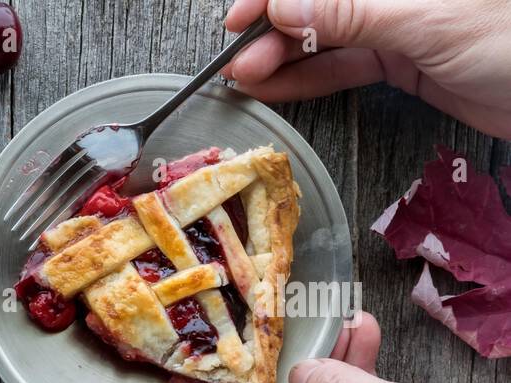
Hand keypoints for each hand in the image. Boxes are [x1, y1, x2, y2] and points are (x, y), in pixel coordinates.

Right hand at [223, 0, 510, 137]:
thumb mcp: (429, 18)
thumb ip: (351, 10)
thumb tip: (282, 5)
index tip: (240, 20)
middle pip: (319, 1)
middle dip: (273, 28)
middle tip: (239, 62)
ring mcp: (402, 20)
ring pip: (326, 34)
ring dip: (283, 57)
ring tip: (246, 79)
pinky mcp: (408, 58)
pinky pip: (345, 64)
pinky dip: (308, 78)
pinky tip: (275, 87)